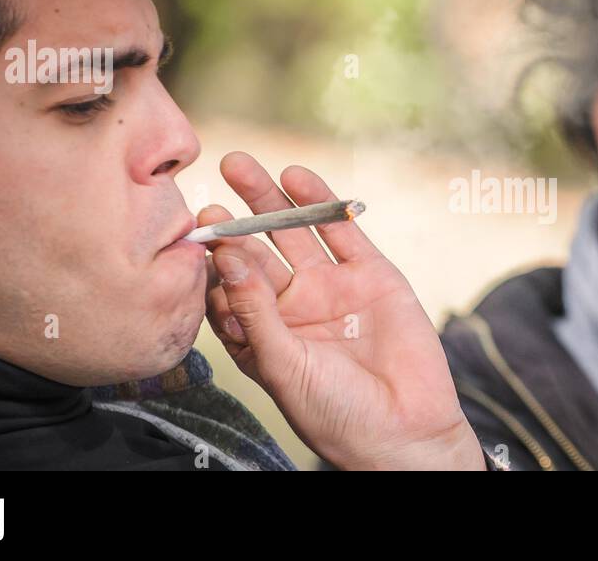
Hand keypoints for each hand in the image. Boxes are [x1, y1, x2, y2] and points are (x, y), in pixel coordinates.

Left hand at [201, 152, 483, 469]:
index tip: (191, 233)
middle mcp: (292, 307)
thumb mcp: (282, 364)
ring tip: (241, 167)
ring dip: (270, 200)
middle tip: (210, 183)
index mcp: (262, 334)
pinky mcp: (372, 276)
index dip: (209, 260)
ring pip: (294, 234)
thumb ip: (254, 309)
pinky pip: (342, 233)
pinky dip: (322, 204)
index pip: (226, 288)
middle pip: (256, 253)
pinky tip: (298, 178)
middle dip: (234, 219)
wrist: (406, 431)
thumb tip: (225, 255)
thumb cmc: (335, 414)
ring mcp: (332, 289)